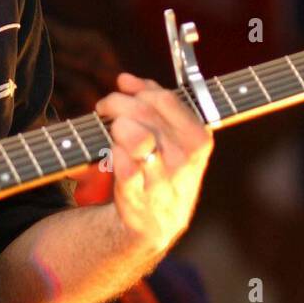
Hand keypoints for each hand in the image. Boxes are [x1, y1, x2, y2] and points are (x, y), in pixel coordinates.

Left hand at [94, 72, 213, 253]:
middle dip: (117, 103)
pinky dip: (111, 152)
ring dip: (116, 126)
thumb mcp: (173, 135)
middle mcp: (184, 159)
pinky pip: (120, 163)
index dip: (138, 89)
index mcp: (198, 139)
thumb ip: (154, 100)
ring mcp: (162, 179)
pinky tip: (112, 153)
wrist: (157, 223)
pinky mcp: (138, 197)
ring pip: (133, 135)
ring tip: (112, 130)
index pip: (165, 99)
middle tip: (105, 107)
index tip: (123, 89)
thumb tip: (126, 79)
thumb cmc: (164, 169)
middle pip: (144, 113)